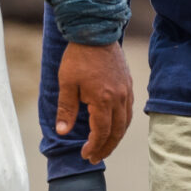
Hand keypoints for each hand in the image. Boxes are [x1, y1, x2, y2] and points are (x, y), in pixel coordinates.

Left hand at [55, 40, 135, 163]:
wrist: (96, 31)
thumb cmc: (78, 57)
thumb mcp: (66, 83)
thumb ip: (66, 109)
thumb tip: (62, 132)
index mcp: (103, 100)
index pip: (101, 132)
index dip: (94, 146)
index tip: (85, 155)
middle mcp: (119, 98)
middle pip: (116, 131)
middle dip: (106, 147)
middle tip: (95, 158)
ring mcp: (126, 91)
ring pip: (125, 122)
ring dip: (116, 137)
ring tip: (105, 146)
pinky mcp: (128, 83)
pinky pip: (129, 110)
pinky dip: (122, 123)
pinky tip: (114, 125)